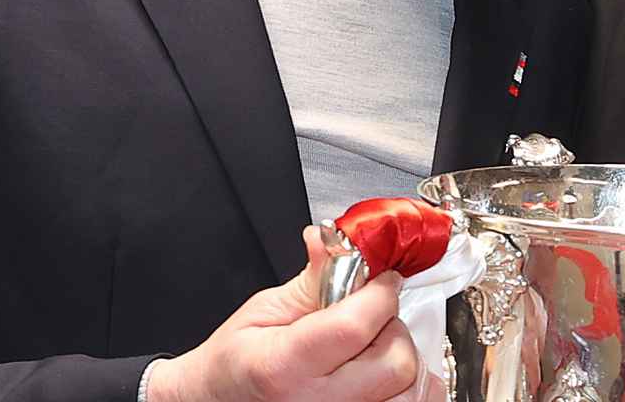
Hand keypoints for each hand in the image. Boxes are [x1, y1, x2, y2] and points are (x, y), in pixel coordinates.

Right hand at [149, 226, 423, 401]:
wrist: (214, 400)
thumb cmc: (236, 363)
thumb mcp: (265, 309)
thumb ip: (313, 278)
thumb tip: (334, 239)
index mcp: (284, 368)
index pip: (356, 327)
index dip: (379, 293)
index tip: (383, 278)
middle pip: (395, 363)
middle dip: (392, 327)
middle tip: (372, 316)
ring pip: (410, 391)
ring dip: (400, 359)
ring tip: (372, 348)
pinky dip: (408, 386)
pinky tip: (383, 370)